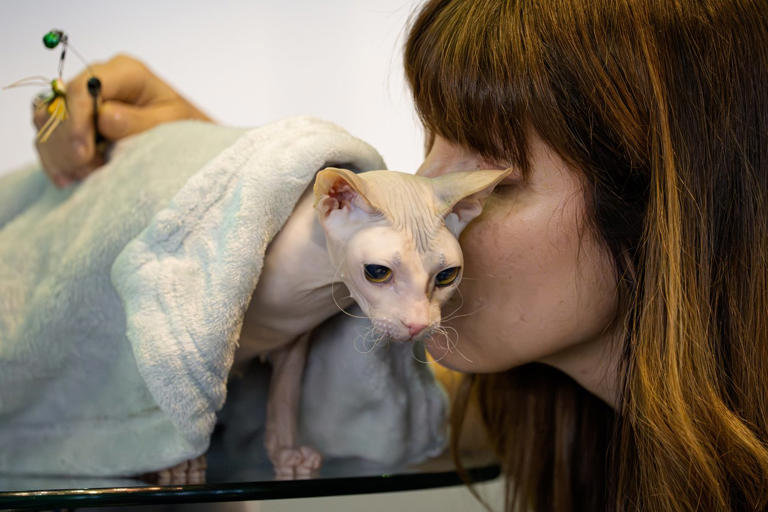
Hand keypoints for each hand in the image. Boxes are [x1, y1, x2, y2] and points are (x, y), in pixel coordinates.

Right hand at [33, 54, 211, 186]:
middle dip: (68, 143)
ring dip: (60, 153)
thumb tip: (103, 117)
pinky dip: (54, 158)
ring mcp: (82, 98)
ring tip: (84, 177)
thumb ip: (139, 121)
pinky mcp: (73, 118)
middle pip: (60, 104)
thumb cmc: (184, 127)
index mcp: (125, 72)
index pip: (84, 87)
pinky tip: (68, 179)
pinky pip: (47, 135)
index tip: (83, 154)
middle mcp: (98, 78)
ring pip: (47, 120)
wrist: (187, 138)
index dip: (77, 120)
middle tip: (89, 171)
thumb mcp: (172, 124)